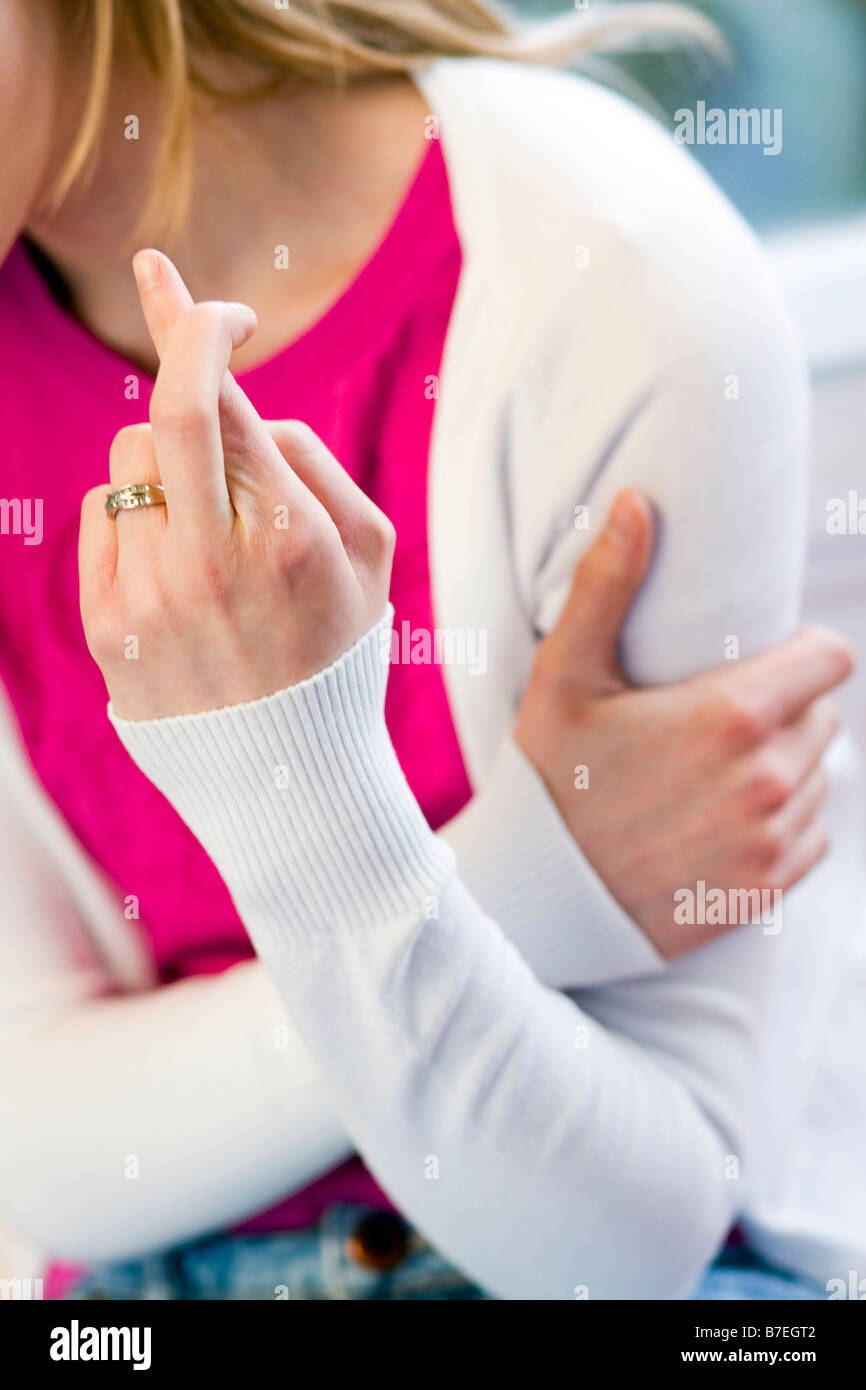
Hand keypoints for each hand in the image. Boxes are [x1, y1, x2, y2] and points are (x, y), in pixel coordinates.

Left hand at [79, 251, 394, 720]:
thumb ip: (317, 466)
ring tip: (207, 520)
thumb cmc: (339, 654)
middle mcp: (210, 562)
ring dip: (166, 460)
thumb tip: (252, 412)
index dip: (195, 324)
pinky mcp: (108, 627)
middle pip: (162, 411)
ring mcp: (150, 597)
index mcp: (288, 538)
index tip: (172, 279)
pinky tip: (174, 562)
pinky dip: (137, 516)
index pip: (220, 398)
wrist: (288, 779)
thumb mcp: (373, 558)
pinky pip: (104, 520)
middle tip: (182, 319)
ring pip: (127, 464)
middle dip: (173, 349)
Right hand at [514, 492, 854, 958]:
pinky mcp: (764, 892)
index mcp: (731, 715)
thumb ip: (607, 587)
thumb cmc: (545, 776)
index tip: (759, 660)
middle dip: (784, 711)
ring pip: (818, 780)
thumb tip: (637, 503)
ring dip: (783, 768)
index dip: (800, 651)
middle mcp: (765, 781)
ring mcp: (769, 842)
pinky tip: (723, 821)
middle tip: (718, 720)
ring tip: (714, 772)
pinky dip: (782, 826)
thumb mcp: (564, 675)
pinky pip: (812, 840)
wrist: (533, 896)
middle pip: (823, 719)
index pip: (830, 659)